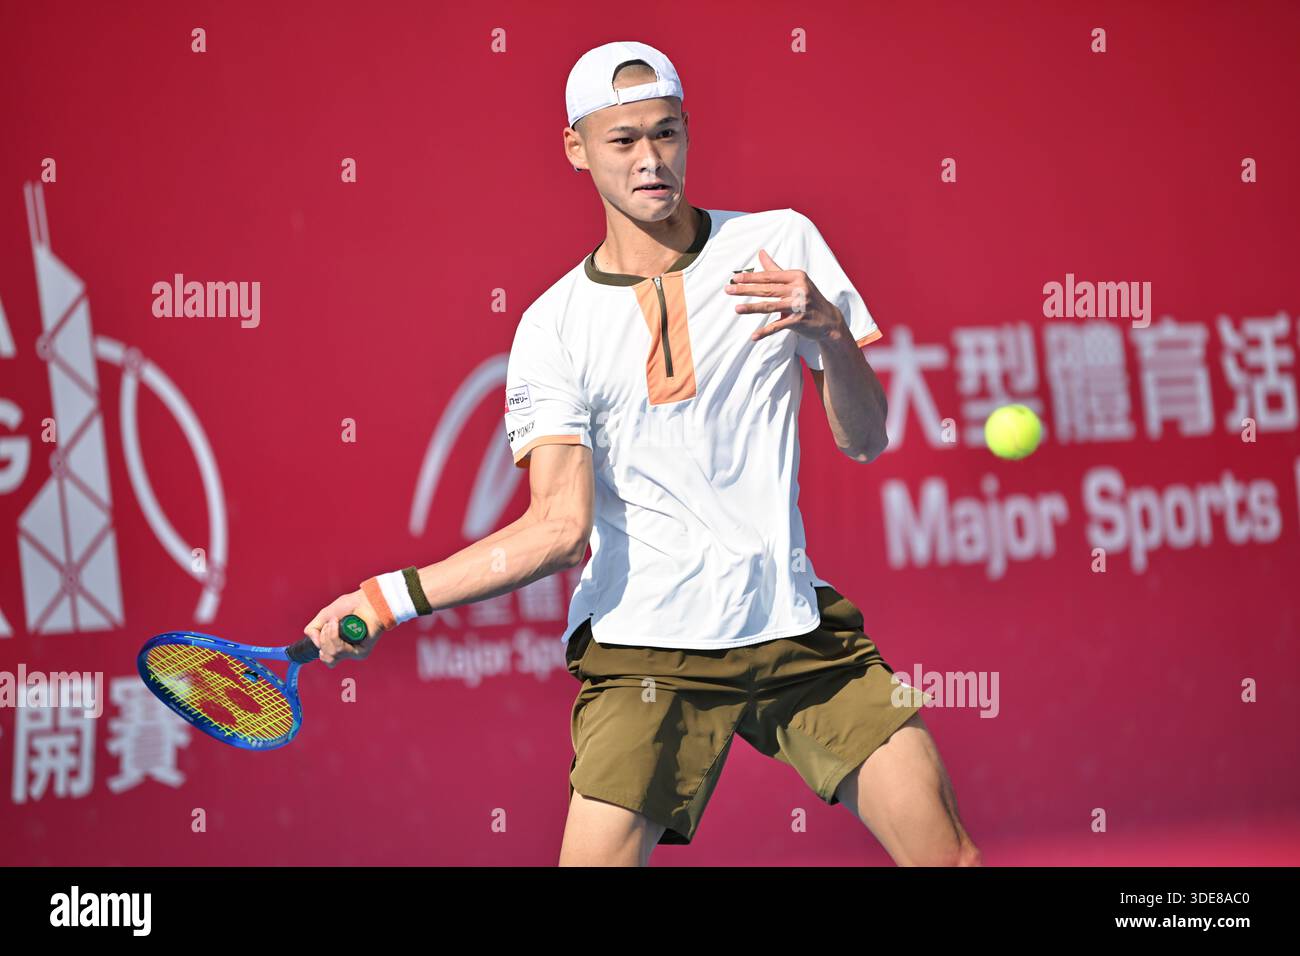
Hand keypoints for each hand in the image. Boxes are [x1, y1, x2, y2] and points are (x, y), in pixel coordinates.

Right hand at [303, 589, 382, 667]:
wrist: (365, 600)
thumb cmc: (349, 606)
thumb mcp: (324, 616)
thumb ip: (313, 630)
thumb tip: (317, 646)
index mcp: (340, 645)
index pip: (326, 658)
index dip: (321, 645)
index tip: (325, 629)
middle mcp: (348, 651)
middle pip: (327, 657)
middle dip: (324, 638)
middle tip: (331, 623)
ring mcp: (354, 652)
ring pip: (332, 654)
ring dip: (329, 635)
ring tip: (335, 621)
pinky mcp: (361, 651)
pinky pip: (340, 649)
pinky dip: (334, 635)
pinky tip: (339, 623)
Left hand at [725, 248, 847, 345]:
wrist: (829, 319)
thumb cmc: (808, 296)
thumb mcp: (795, 280)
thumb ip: (775, 269)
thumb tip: (761, 253)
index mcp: (796, 276)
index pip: (769, 276)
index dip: (751, 277)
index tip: (735, 278)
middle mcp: (799, 289)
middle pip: (767, 289)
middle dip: (746, 290)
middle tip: (728, 289)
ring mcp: (799, 306)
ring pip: (771, 306)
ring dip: (752, 308)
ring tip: (736, 309)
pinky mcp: (799, 321)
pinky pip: (778, 326)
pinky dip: (765, 332)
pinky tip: (753, 336)